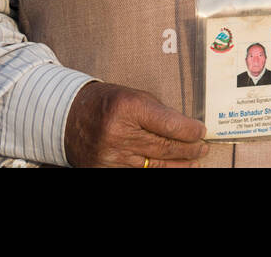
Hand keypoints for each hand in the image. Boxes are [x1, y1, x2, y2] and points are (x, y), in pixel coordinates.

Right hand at [64, 81, 208, 167]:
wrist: (68, 116)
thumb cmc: (106, 102)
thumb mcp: (134, 96)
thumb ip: (158, 112)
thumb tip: (185, 128)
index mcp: (128, 108)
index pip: (169, 125)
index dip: (190, 131)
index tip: (202, 131)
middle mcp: (119, 134)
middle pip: (164, 147)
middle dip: (189, 148)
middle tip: (203, 147)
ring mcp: (111, 156)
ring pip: (155, 166)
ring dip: (179, 164)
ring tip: (194, 161)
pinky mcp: (104, 170)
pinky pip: (138, 174)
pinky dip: (158, 171)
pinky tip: (172, 168)